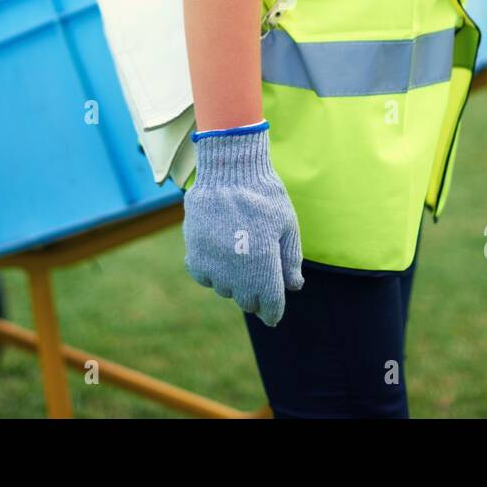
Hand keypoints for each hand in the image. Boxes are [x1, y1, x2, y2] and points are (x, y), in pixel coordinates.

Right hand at [183, 122, 302, 326]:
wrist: (228, 171)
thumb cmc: (264, 195)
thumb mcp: (288, 224)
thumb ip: (290, 259)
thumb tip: (293, 287)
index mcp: (264, 264)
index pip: (270, 303)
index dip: (273, 312)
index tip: (273, 315)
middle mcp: (237, 270)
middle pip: (246, 300)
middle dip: (255, 295)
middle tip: (259, 279)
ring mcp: (213, 263)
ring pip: (224, 290)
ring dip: (234, 283)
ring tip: (240, 258)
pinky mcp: (193, 253)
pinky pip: (204, 277)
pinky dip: (212, 273)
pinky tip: (221, 256)